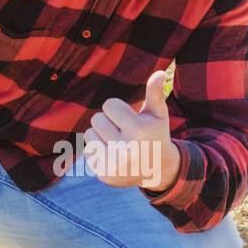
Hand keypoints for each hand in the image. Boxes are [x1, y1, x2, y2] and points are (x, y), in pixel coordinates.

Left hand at [83, 70, 177, 189]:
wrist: (159, 170)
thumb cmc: (155, 134)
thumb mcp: (158, 115)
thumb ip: (155, 93)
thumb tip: (159, 73)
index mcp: (138, 130)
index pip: (109, 105)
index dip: (118, 109)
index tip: (129, 118)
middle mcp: (125, 148)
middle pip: (96, 119)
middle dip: (108, 122)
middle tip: (123, 131)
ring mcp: (114, 164)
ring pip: (89, 135)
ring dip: (101, 136)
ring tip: (117, 143)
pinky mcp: (104, 174)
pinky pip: (88, 152)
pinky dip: (98, 152)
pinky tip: (113, 156)